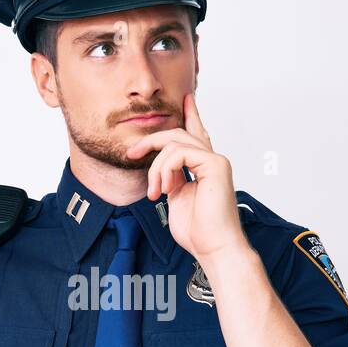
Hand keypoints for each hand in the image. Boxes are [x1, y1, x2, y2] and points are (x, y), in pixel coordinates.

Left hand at [123, 92, 248, 265]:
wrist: (213, 247)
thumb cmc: (197, 231)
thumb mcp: (176, 199)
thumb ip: (172, 179)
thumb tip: (163, 170)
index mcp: (204, 167)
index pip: (196, 134)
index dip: (191, 115)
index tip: (186, 98)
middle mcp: (213, 160)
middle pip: (178, 134)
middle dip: (151, 141)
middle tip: (132, 152)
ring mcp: (216, 161)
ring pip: (174, 144)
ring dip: (155, 168)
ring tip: (153, 192)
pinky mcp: (215, 165)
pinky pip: (179, 153)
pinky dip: (164, 170)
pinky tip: (163, 189)